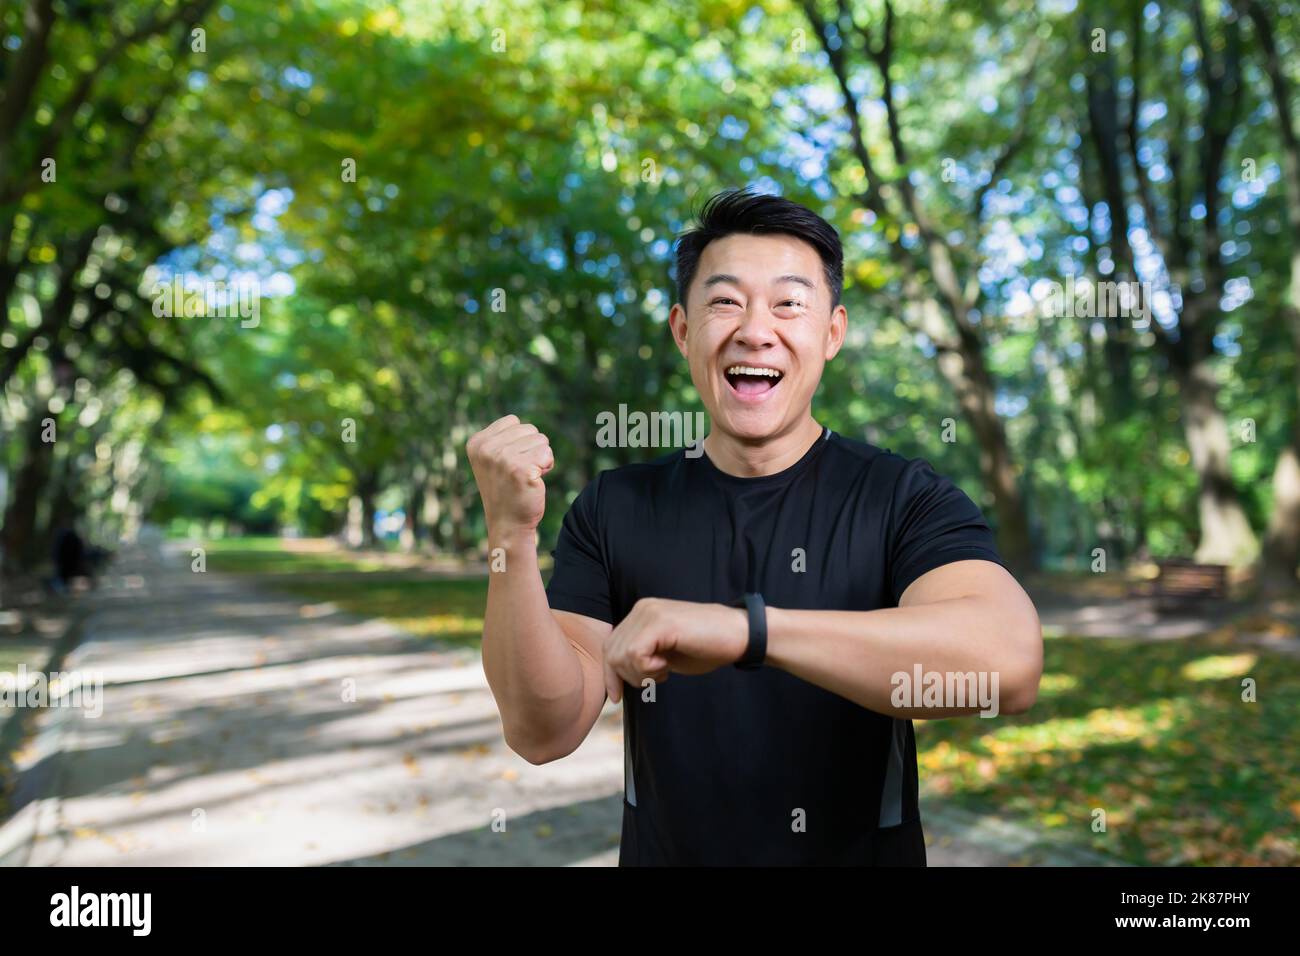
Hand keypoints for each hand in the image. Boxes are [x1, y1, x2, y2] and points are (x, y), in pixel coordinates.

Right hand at [466, 415, 553, 538]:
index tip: (510, 462)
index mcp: (477, 443)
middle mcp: (487, 449)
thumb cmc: (505, 490)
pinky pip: (548, 454)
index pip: (513, 421)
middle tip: (520, 472)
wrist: (508, 524)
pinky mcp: (522, 470)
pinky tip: (534, 482)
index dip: (519, 440)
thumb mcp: (492, 459)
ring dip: (540, 459)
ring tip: (526, 477)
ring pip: (542, 440)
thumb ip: (501, 438)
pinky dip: (547, 466)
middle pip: (530, 429)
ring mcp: (504, 459)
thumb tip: (520, 424)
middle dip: (532, 449)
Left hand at [602, 597, 748, 702]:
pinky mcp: (660, 622)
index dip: (611, 675)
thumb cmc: (707, 647)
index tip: (618, 697)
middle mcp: (641, 609)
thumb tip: (617, 675)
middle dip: (629, 677)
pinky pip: (635, 654)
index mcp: (641, 614)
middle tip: (658, 677)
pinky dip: (648, 668)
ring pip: (621, 655)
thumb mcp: (665, 654)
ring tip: (664, 670)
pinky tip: (666, 666)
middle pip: (612, 652)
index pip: (610, 646)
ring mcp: (650, 613)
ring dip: (641, 673)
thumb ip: (642, 656)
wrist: (739, 635)